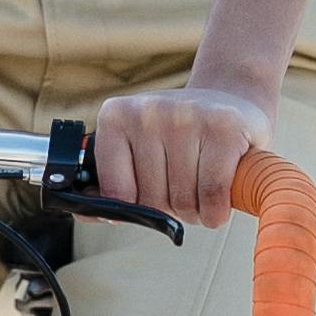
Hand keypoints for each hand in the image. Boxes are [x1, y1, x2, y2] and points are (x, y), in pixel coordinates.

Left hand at [95, 72, 276, 222]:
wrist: (232, 102)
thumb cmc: (180, 139)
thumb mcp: (137, 152)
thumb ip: (107, 185)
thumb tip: (83, 213)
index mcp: (116, 116)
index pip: (116, 194)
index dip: (136, 206)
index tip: (148, 195)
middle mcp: (148, 111)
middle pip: (152, 199)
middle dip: (170, 208)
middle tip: (183, 186)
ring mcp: (186, 116)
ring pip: (183, 200)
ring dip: (196, 211)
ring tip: (201, 186)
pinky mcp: (224, 127)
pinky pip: (212, 194)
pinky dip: (216, 211)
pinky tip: (218, 199)